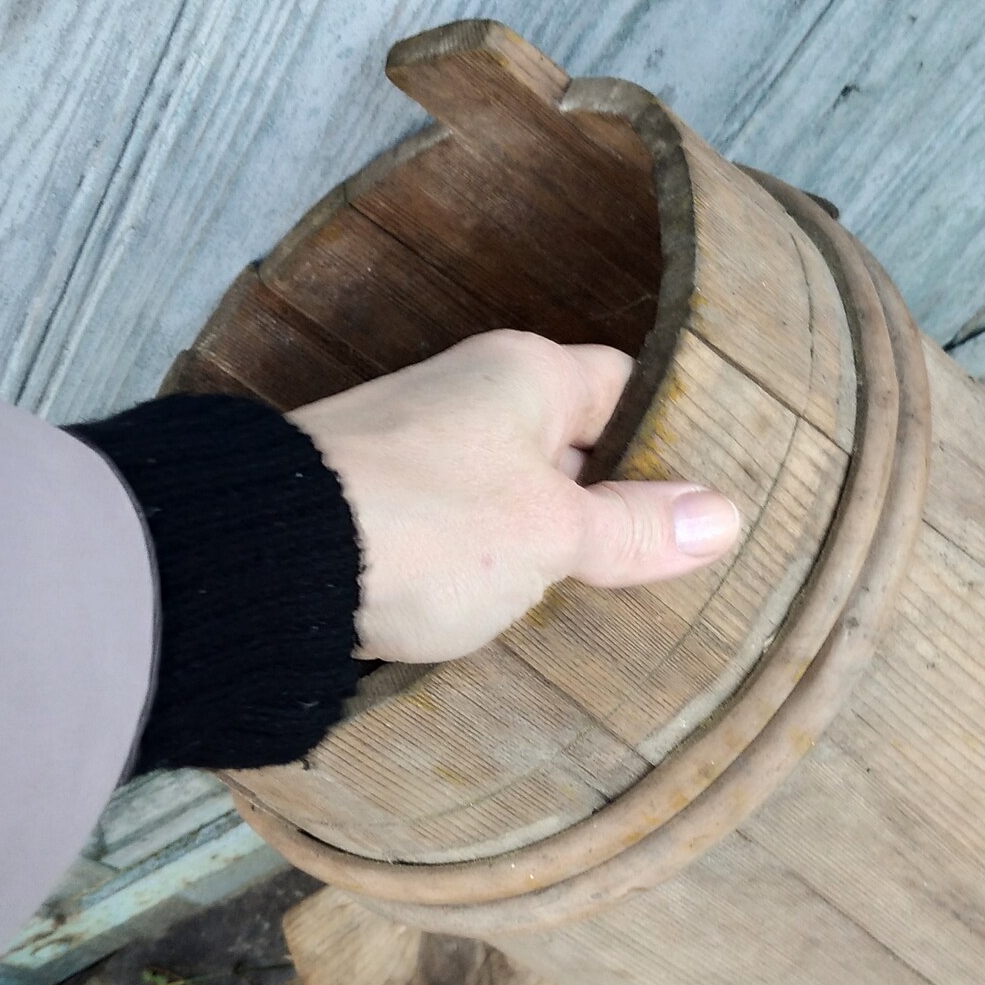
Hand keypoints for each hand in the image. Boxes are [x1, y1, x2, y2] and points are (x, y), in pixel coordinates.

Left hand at [288, 330, 740, 663]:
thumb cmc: (425, 524)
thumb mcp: (552, 533)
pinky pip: (459, 526)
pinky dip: (490, 561)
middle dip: (614, 502)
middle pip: (570, 443)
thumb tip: (721, 517)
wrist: (263, 561)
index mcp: (526, 374)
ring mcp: (417, 450)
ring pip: (511, 490)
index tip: (710, 497)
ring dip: (548, 540)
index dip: (673, 437)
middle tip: (670, 564)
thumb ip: (634, 528)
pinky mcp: (375, 505)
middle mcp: (469, 396)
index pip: (626, 386)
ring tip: (604, 599)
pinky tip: (513, 609)